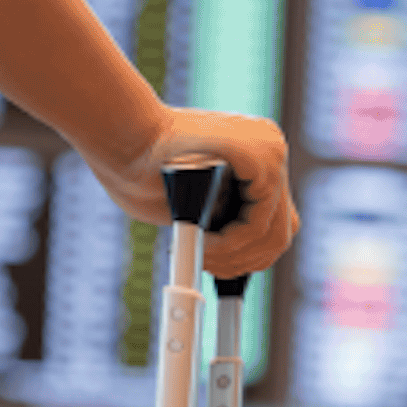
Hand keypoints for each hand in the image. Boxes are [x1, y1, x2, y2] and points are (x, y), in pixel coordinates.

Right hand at [80, 106, 300, 278]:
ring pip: (273, 231)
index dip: (249, 252)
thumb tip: (244, 259)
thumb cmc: (147, 168)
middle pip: (282, 228)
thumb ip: (226, 218)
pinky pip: (258, 223)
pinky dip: (231, 243)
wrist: (124, 140)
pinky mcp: (259, 157)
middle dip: (244, 260)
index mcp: (260, 154)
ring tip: (202, 256)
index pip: (276, 219)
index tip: (218, 265)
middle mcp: (272, 148)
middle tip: (210, 267)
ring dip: (234, 255)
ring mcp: (270, 150)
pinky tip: (203, 243)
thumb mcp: (198, 199)